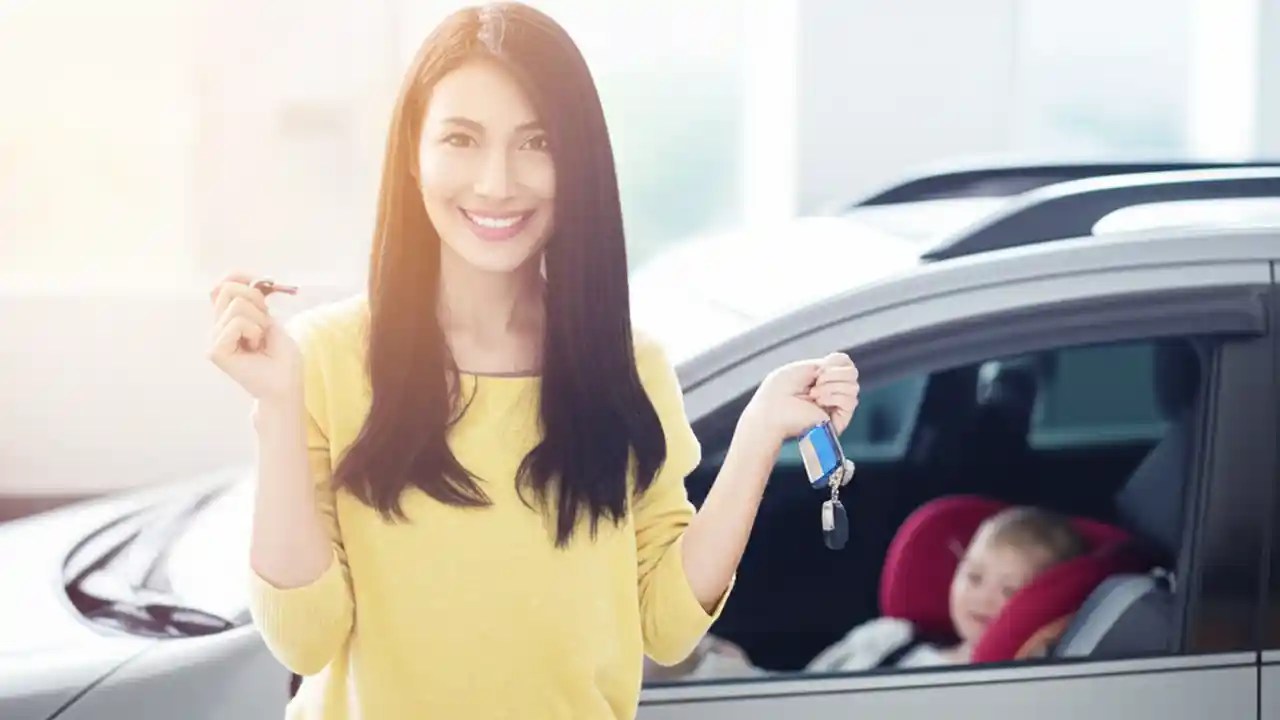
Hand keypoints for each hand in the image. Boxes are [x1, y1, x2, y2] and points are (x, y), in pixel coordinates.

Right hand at [206, 271, 302, 401]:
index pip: (223, 284)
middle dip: (256, 300)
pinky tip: (254, 348)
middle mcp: (218, 326)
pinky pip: (237, 323)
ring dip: (259, 321)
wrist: (286, 383)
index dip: (240, 276)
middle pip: (228, 289)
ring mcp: (215, 338)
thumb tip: (251, 281)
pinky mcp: (216, 350)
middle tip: (265, 323)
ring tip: (260, 341)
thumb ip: (256, 301)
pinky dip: (254, 331)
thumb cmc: (282, 357)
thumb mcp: (272, 320)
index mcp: (229, 317)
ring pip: (237, 306)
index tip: (263, 283)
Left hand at [738, 353, 859, 445]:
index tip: (818, 369)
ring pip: (853, 387)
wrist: (774, 408)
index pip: (845, 363)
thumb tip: (846, 369)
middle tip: (815, 382)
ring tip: (814, 394)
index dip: (836, 362)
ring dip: (832, 386)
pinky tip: (820, 401)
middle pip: (852, 373)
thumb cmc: (781, 388)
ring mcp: (835, 406)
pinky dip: (835, 397)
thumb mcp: (804, 367)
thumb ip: (829, 365)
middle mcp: (832, 391)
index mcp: (823, 377)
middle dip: (834, 374)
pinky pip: (851, 401)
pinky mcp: (838, 420)